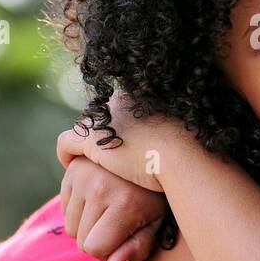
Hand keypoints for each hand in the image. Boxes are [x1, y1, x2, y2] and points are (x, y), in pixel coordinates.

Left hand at [55, 96, 189, 192]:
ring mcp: (104, 117)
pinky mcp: (90, 138)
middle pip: (101, 116)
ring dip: (84, 147)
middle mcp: (119, 100)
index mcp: (142, 93)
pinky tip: (71, 167)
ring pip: (84, 129)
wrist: (185, 154)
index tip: (122, 146)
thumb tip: (177, 146)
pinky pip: (67, 143)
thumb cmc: (193, 149)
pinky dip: (66, 154)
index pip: (120, 109)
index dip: (119, 128)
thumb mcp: (183, 134)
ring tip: (86, 166)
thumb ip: (172, 134)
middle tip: (104, 158)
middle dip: (100, 135)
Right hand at [59, 156, 167, 260]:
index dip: (109, 252)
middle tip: (118, 224)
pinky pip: (65, 206)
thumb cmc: (156, 196)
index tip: (123, 240)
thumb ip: (138, 248)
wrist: (153, 153)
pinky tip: (99, 198)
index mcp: (124, 204)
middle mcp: (100, 188)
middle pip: (80, 240)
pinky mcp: (74, 169)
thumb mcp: (156, 224)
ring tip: (109, 210)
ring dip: (86, 225)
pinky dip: (79, 209)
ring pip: (70, 226)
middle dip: (97, 239)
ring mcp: (84, 175)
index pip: (94, 248)